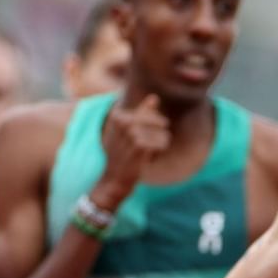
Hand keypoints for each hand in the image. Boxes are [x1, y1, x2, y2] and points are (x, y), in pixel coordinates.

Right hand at [94, 93, 171, 208]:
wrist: (114, 179)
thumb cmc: (121, 155)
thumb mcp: (127, 132)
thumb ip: (141, 113)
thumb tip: (154, 97)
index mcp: (117, 115)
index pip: (150, 113)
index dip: (150, 128)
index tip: (136, 140)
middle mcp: (123, 120)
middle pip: (159, 121)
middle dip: (158, 136)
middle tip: (144, 148)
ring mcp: (131, 132)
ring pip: (163, 133)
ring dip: (158, 145)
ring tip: (145, 153)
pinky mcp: (140, 145)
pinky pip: (162, 143)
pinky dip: (159, 152)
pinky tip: (147, 159)